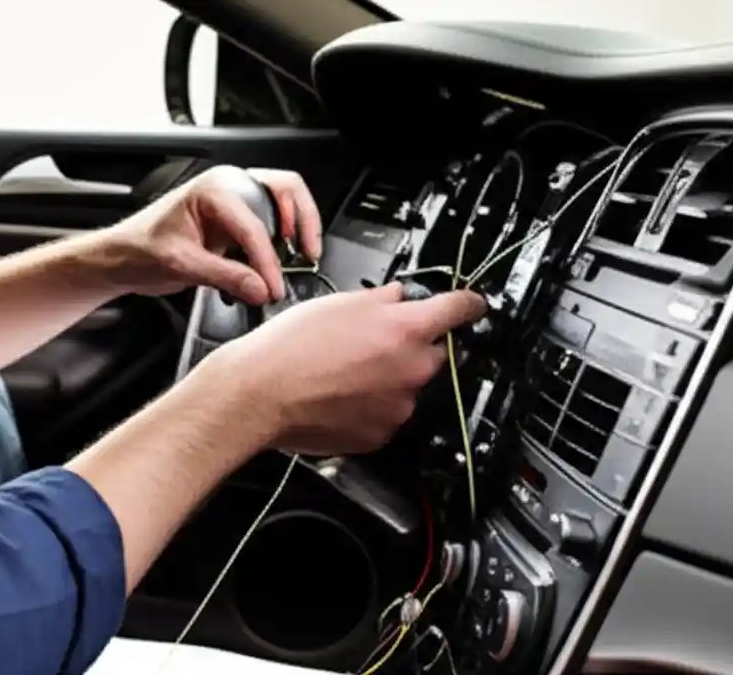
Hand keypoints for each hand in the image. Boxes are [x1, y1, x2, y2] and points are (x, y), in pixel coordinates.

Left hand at [101, 165, 321, 303]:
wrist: (122, 256)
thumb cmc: (140, 249)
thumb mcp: (182, 265)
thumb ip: (225, 276)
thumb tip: (260, 287)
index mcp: (213, 189)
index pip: (255, 224)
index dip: (268, 260)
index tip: (273, 286)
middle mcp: (228, 187)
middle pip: (285, 190)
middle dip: (302, 222)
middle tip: (308, 254)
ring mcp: (234, 201)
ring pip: (284, 201)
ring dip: (296, 228)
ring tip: (299, 258)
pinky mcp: (236, 220)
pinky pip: (272, 221)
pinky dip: (283, 238)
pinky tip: (278, 263)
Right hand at [203, 283, 486, 454]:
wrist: (260, 394)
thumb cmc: (290, 347)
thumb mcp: (338, 301)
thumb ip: (383, 298)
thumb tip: (400, 297)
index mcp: (408, 329)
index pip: (463, 309)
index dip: (468, 304)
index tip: (472, 306)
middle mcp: (413, 370)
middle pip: (435, 352)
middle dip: (412, 345)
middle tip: (371, 341)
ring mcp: (399, 407)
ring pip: (407, 385)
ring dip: (388, 377)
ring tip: (343, 370)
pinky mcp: (380, 434)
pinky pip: (387, 414)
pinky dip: (371, 405)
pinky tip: (339, 393)